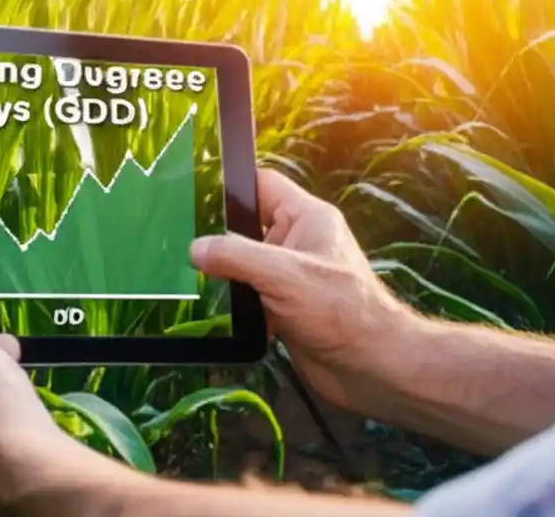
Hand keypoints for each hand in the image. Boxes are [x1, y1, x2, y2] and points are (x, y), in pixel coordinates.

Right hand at [189, 169, 419, 412]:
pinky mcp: (286, 306)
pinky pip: (251, 294)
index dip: (232, 186)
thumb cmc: (340, 312)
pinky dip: (236, 303)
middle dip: (220, 237)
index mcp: (307, 217)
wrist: (372, 368)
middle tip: (183, 244)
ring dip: (226, 274)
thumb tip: (196, 248)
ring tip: (191, 278)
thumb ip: (236, 256)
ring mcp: (292, 275)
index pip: (263, 185)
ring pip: (246, 264)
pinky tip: (217, 311)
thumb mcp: (283, 274)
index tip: (194, 198)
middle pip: (248, 226)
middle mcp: (299, 241)